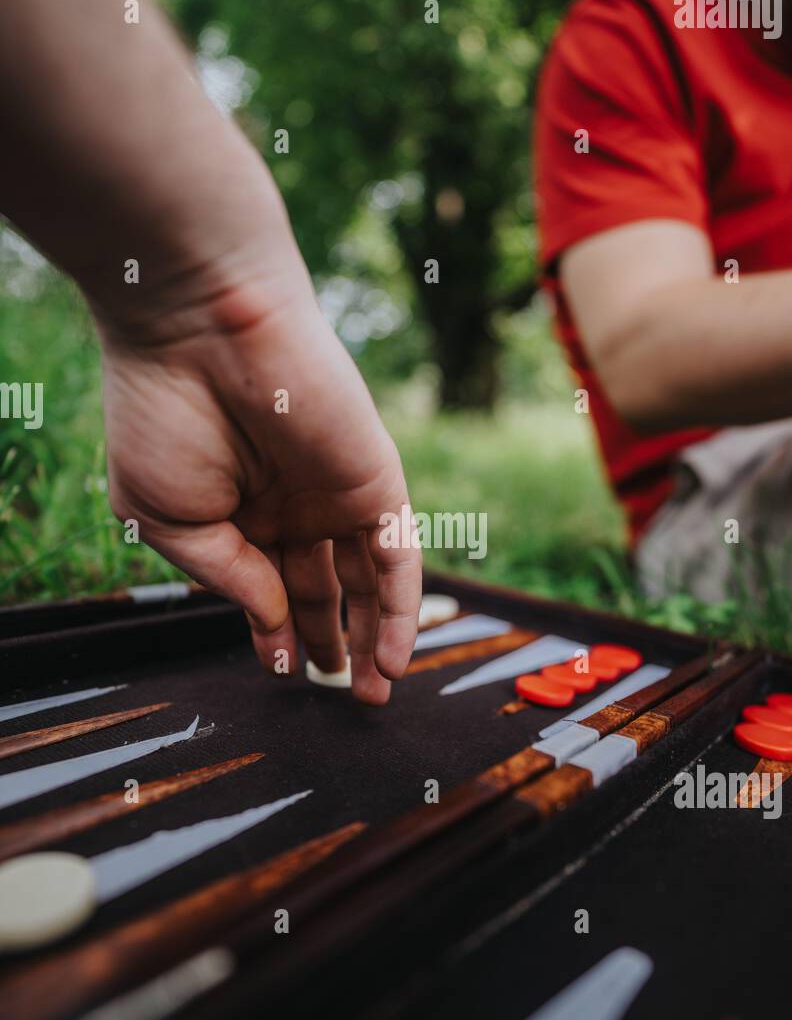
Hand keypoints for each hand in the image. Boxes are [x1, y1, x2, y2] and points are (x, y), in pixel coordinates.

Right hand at [98, 261, 420, 704]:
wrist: (201, 327)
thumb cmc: (165, 414)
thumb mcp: (174, 520)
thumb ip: (230, 579)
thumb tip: (275, 627)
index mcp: (238, 510)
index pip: (268, 585)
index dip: (277, 633)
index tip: (286, 672)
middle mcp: (292, 505)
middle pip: (324, 587)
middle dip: (332, 643)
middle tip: (342, 693)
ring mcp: (336, 495)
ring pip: (367, 581)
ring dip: (374, 639)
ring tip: (372, 693)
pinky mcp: (376, 482)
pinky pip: (396, 558)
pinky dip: (398, 611)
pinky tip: (392, 660)